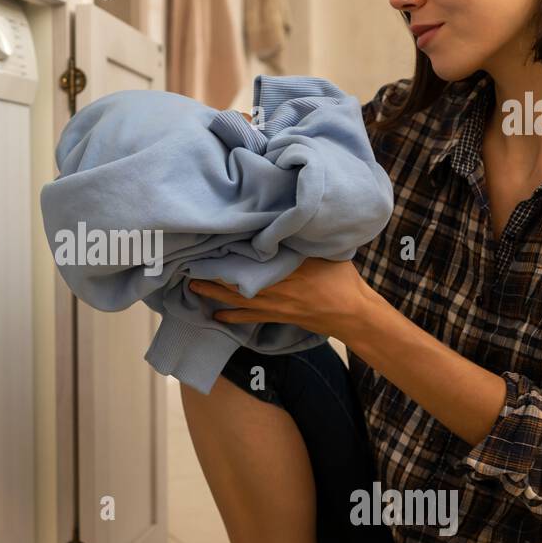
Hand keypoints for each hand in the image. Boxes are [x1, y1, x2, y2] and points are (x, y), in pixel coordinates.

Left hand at [187, 257, 376, 342]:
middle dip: (211, 273)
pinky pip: (249, 317)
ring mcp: (273, 304)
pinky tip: (217, 316)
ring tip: (193, 288)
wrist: (352, 312)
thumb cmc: (341, 279)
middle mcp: (274, 287)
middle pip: (235, 279)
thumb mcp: (322, 252)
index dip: (228, 252)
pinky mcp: (277, 316)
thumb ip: (301, 241)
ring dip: (213, 294)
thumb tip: (284, 225)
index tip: (209, 243)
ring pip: (237, 298)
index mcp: (285, 267)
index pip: (250, 258)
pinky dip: (232, 316)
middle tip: (189, 265)